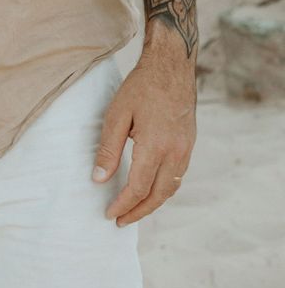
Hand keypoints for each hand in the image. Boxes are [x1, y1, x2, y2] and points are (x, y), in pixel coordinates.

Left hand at [92, 41, 195, 226]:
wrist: (172, 67)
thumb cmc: (141, 86)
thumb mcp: (117, 114)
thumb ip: (108, 148)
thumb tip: (99, 179)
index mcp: (155, 147)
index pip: (138, 188)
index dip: (123, 205)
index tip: (109, 214)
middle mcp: (175, 153)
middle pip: (157, 195)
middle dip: (138, 211)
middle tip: (120, 220)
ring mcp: (185, 150)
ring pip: (170, 189)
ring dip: (152, 203)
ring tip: (134, 209)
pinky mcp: (189, 145)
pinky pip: (177, 176)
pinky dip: (163, 189)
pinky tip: (151, 188)